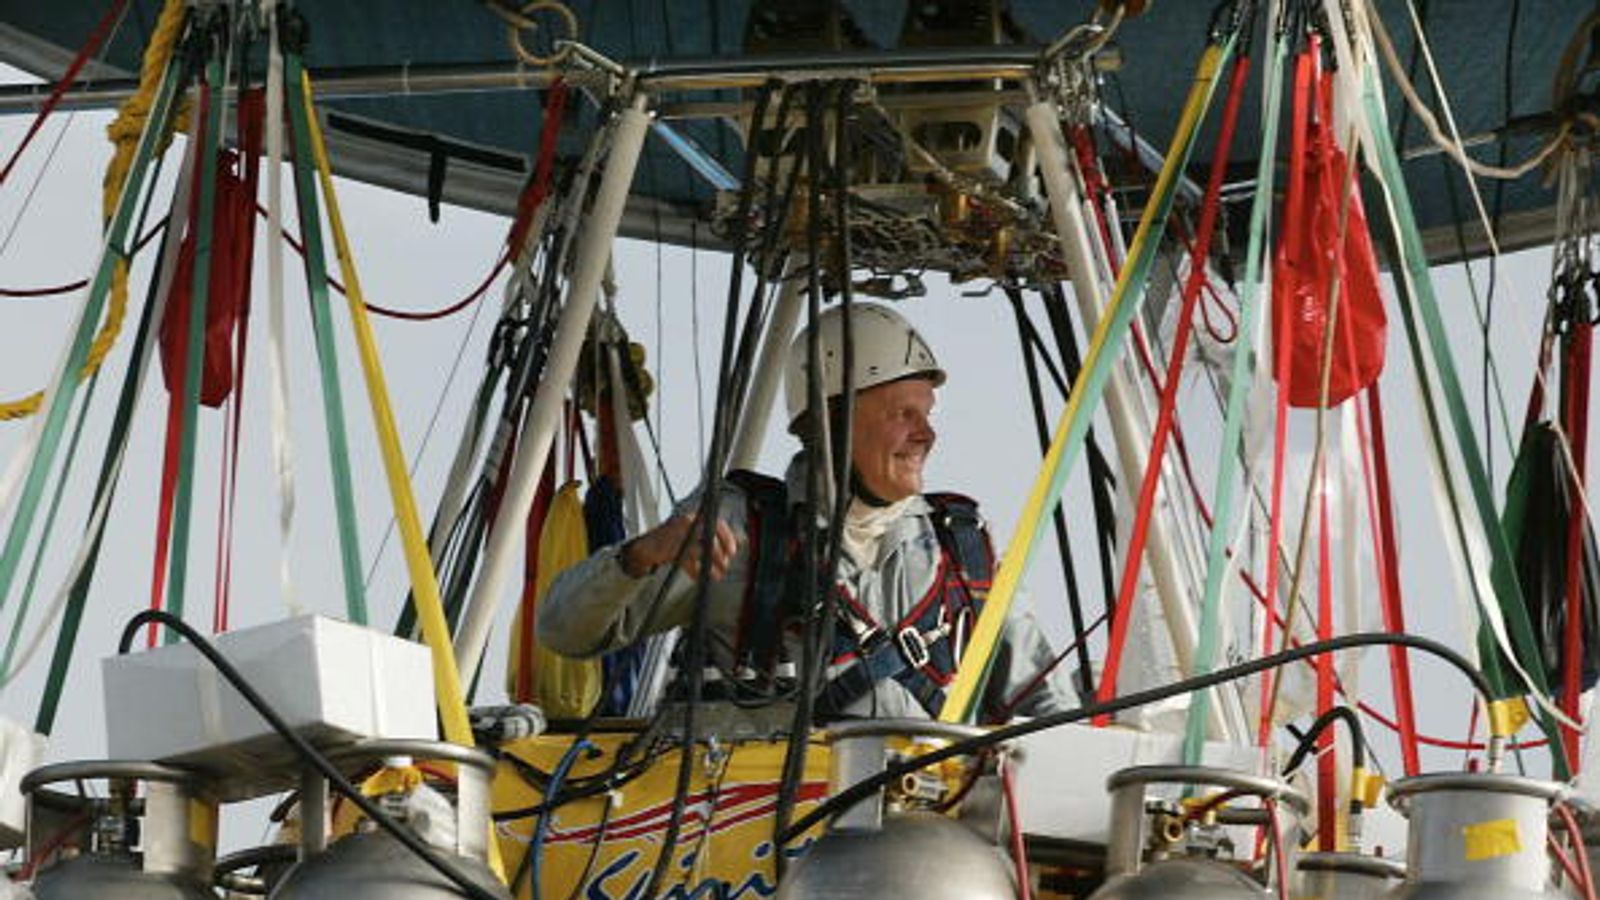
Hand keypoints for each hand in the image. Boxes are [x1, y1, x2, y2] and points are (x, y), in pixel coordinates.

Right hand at [620, 514, 736, 580]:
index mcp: (694, 517)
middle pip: (709, 539)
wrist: (648, 546)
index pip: (716, 523)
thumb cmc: (674, 539)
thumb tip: (736, 542)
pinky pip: (686, 562)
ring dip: (710, 566)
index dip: (727, 538)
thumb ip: (712, 537)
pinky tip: (699, 576)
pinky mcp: (668, 549)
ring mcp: (677, 536)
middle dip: (719, 556)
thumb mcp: (694, 534)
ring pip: (699, 551)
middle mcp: (686, 524)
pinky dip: (694, 572)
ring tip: (717, 575)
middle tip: (725, 565)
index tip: (733, 551)